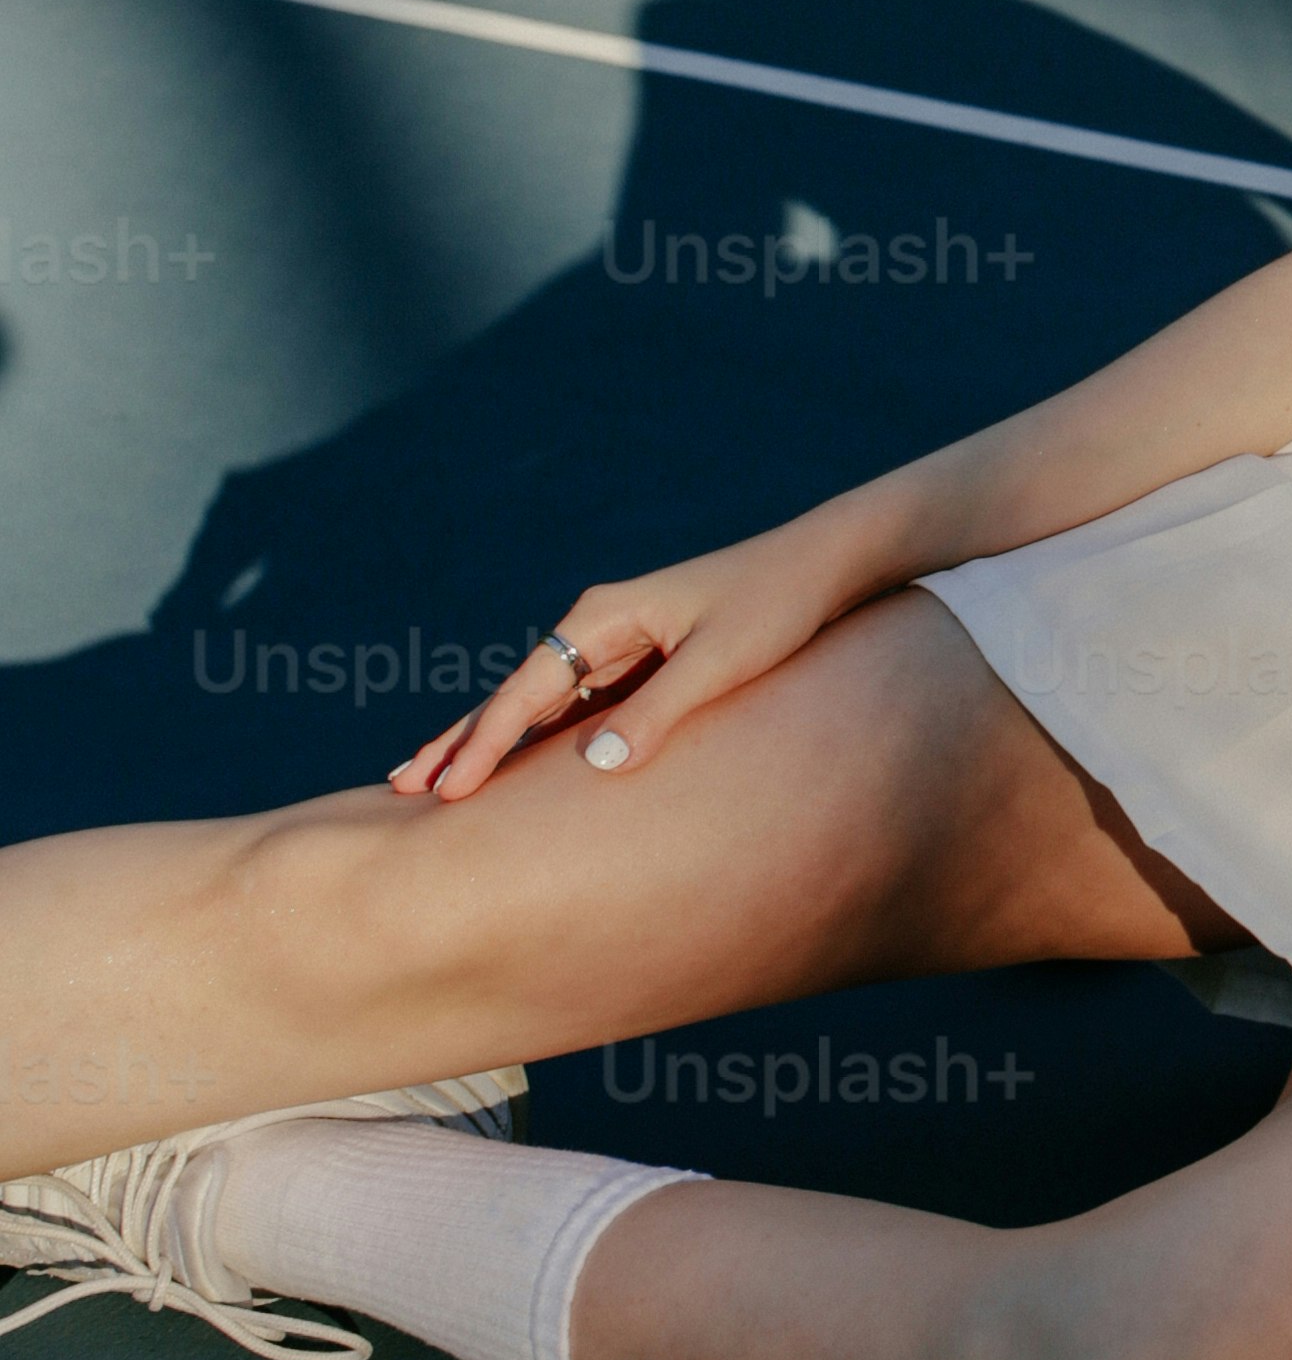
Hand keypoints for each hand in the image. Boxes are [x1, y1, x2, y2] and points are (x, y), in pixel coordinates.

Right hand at [386, 518, 862, 801]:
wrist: (822, 565)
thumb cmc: (775, 606)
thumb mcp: (721, 661)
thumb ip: (659, 711)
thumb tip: (592, 766)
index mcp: (602, 617)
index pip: (525, 692)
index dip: (482, 746)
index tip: (445, 793)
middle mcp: (598, 627)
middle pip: (515, 695)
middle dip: (461, 742)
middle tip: (402, 789)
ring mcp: (616, 645)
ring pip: (539, 705)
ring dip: (491, 743)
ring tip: (437, 783)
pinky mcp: (641, 662)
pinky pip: (575, 707)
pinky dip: (538, 738)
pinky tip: (518, 767)